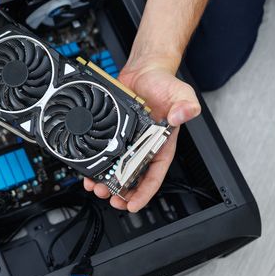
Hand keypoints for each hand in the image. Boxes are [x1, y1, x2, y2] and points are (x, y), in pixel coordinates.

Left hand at [83, 55, 200, 211]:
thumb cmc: (164, 84)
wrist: (144, 71)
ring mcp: (127, 142)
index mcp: (162, 145)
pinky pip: (104, 153)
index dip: (144, 192)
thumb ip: (185, 105)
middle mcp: (143, 147)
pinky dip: (96, 164)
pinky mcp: (113, 134)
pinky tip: (88, 171)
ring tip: (96, 188)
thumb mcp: (180, 93)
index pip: (154, 175)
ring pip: (115, 169)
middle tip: (110, 198)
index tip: (133, 204)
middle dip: (121, 192)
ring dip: (106, 182)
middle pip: (132, 177)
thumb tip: (182, 115)